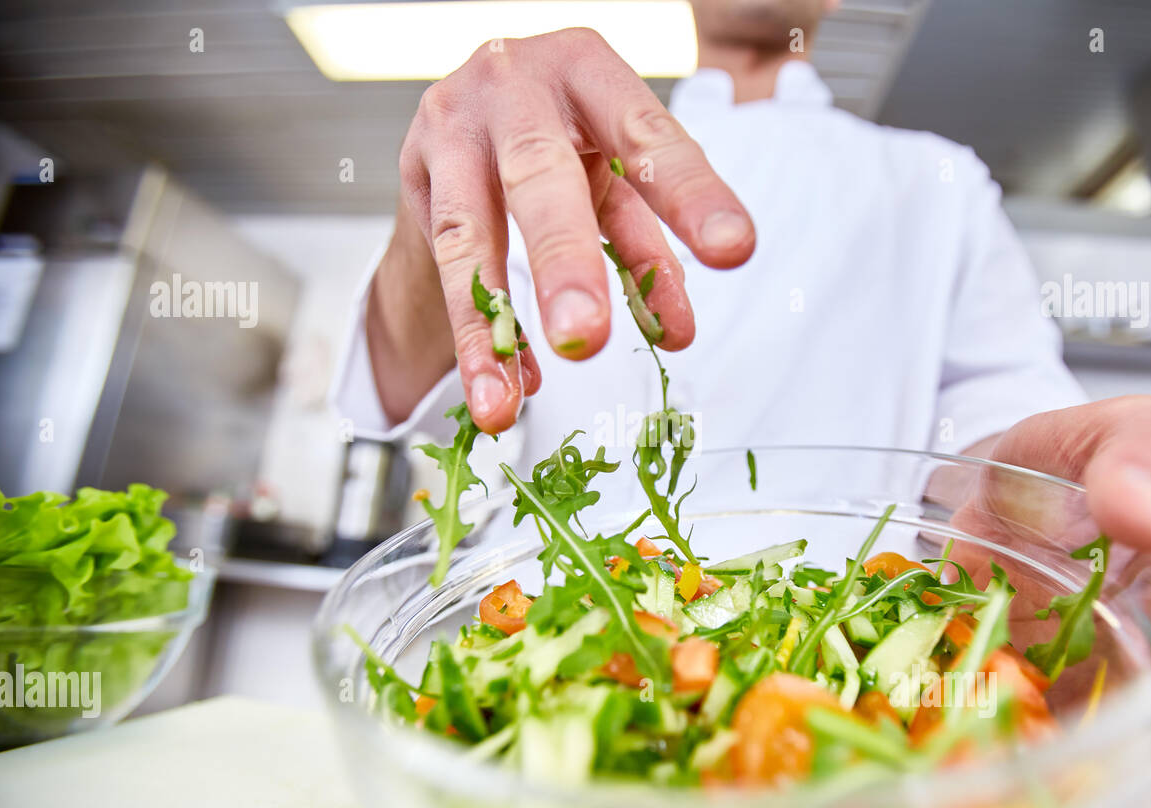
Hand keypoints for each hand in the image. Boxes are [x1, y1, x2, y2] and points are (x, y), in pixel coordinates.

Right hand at [373, 28, 754, 432]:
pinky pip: (445, 264)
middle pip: (542, 177)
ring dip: (496, 323)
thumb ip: (645, 239)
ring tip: (513, 397)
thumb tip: (674, 330)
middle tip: (588, 337)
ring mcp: (455, 125)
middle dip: (566, 264)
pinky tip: (506, 382)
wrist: (474, 109)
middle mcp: (515, 84)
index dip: (691, 194)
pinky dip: (478, 333)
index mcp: (588, 68)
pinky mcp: (417, 170)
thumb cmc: (566, 136)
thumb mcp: (616, 172)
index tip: (734, 250)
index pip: (647, 134)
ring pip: (470, 232)